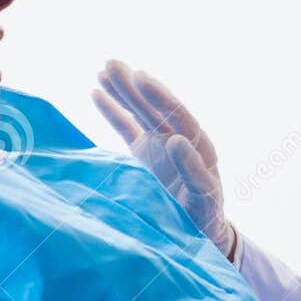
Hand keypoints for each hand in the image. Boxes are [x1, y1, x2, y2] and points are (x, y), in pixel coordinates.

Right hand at [92, 60, 237, 259]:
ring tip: (104, 67)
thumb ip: (194, 172)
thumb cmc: (204, 221)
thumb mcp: (204, 200)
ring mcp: (160, 145)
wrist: (197, 236)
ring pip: (141, 113)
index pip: (181, 118)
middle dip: (137, 87)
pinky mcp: (145, 154)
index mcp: (199, 151)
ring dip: (124, 91)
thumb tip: (176, 141)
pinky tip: (96, 90)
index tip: (144, 82)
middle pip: (158, 109)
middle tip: (116, 64)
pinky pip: (127, 127)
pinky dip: (113, 110)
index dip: (163, 99)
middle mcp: (180, 143)